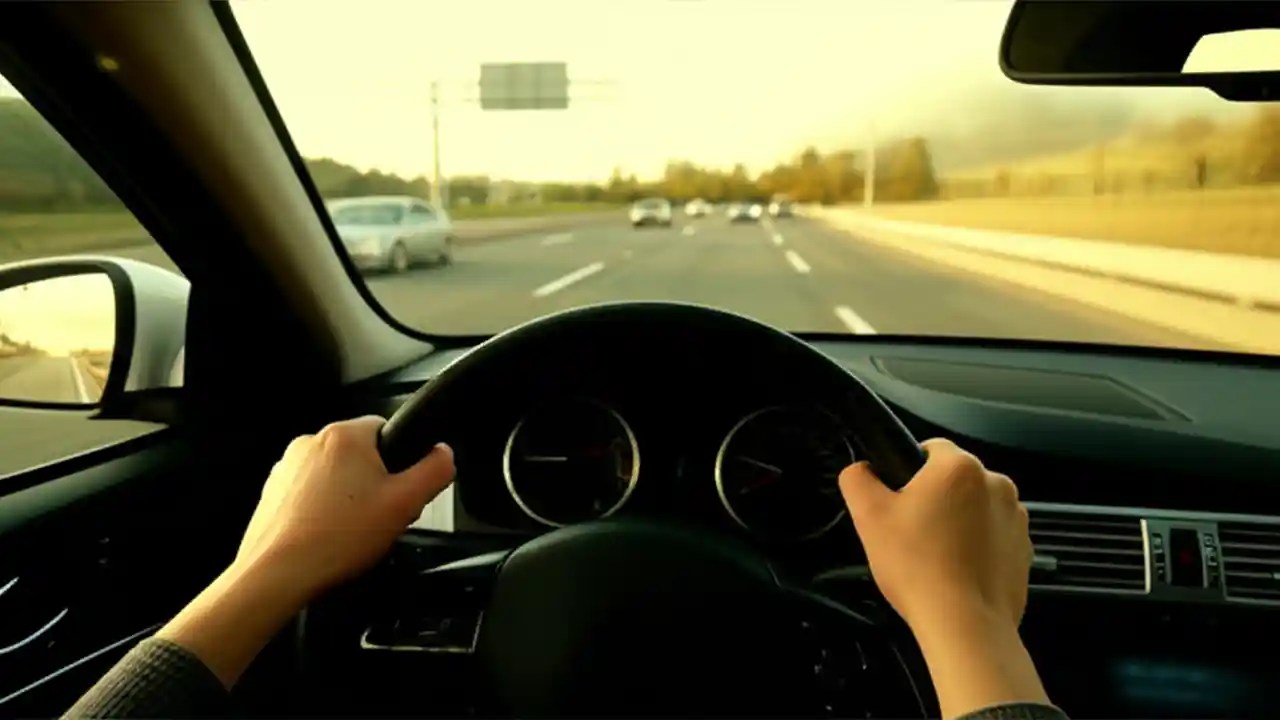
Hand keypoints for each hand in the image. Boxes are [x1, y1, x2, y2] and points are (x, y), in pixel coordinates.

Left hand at [157, 416, 453, 687]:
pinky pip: (309, 493)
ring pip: (334, 475)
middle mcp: (311, 442)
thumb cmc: (336, 539)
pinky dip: (321, 511)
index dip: (400, 462)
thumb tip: (444, 453)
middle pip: (360, 454)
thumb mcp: (404, 505)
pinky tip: (326, 537)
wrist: (277, 574)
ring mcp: (287, 467)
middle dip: (373, 483)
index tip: (398, 491)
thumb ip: (434, 472)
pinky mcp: (273, 491)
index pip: (387, 429)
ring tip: (349, 532)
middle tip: (377, 517)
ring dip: (346, 498)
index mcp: (345, 435)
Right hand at [838, 438, 1047, 717]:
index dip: (908, 473)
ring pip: (975, 508)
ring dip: (958, 522)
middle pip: (954, 480)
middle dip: (934, 500)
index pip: (929, 448)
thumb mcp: (868, 517)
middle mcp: (997, 483)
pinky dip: (978, 547)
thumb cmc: (918, 567)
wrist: (965, 624)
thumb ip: (857, 479)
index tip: (898, 503)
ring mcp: (1017, 517)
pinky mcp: (1026, 549)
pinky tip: (958, 571)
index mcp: (959, 466)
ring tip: (936, 556)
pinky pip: (994, 536)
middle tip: (912, 533)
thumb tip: (861, 469)